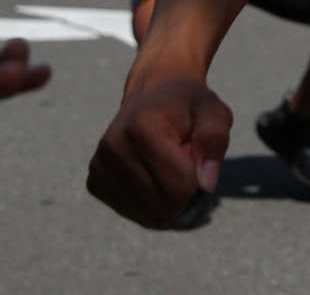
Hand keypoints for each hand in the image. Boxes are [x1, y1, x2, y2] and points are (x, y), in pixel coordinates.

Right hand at [87, 70, 231, 229]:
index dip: (199, 178)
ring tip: (167, 167)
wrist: (155, 93)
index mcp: (141, 127)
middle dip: (184, 193)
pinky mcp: (94, 181)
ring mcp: (99, 166)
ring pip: (147, 216)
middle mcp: (113, 147)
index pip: (180, 187)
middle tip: (183, 161)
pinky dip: (150, 205)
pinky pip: (132, 214)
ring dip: (167, 200)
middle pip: (163, 206)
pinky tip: (152, 177)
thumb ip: (215, 141)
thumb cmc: (189, 106)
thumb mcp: (214, 113)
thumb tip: (206, 185)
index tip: (194, 152)